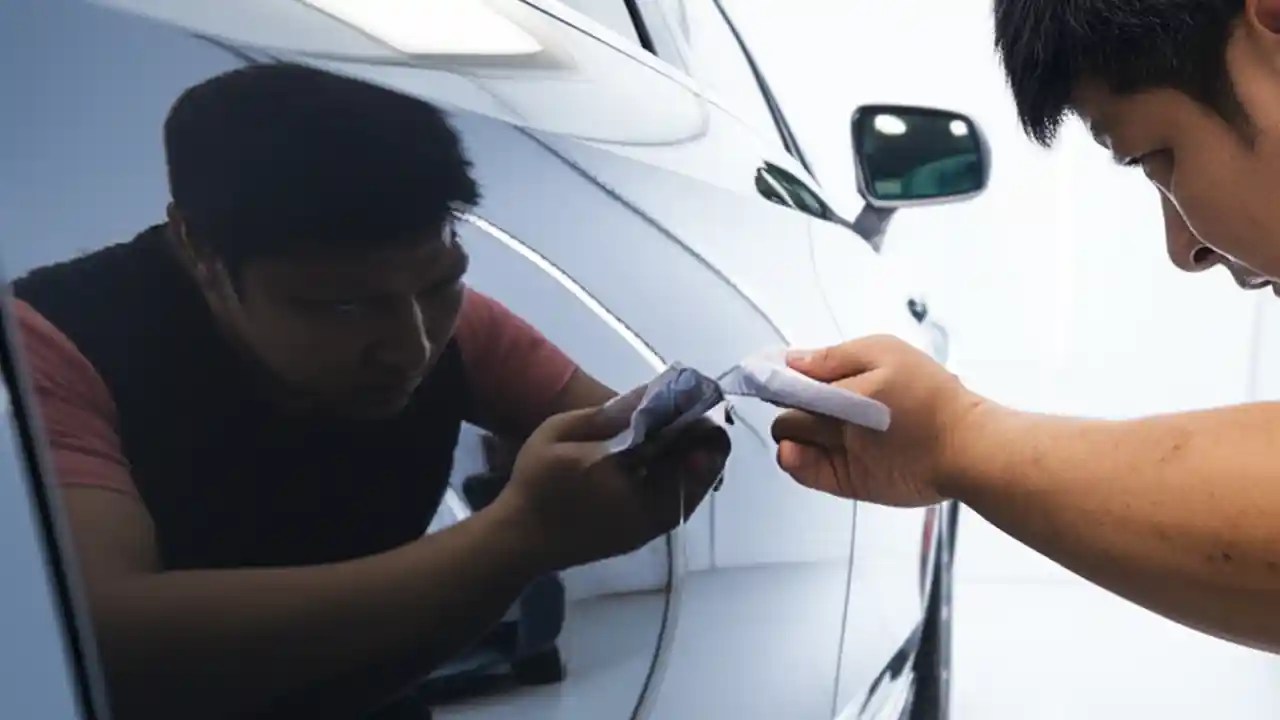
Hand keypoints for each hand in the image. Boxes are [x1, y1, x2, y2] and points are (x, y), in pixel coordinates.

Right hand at [495, 397, 729, 571]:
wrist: (521, 540)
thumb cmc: (535, 484)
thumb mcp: (558, 434)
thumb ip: (605, 416)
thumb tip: (645, 395)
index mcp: (631, 478)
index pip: (680, 443)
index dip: (694, 418)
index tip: (694, 396)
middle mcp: (651, 507)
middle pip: (700, 468)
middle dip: (700, 439)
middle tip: (690, 413)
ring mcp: (650, 526)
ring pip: (693, 486)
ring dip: (692, 458)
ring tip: (679, 432)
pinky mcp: (644, 535)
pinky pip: (678, 501)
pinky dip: (679, 477)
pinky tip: (663, 459)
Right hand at [771, 335, 986, 505]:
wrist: (963, 449)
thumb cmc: (927, 399)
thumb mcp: (879, 357)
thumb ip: (830, 362)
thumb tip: (792, 360)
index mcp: (849, 376)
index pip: (799, 374)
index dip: (779, 377)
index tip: (762, 379)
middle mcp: (843, 410)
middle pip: (792, 407)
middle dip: (790, 407)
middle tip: (807, 409)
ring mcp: (844, 444)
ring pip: (794, 439)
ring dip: (790, 436)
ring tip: (801, 438)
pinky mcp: (847, 476)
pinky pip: (808, 471)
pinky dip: (796, 463)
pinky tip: (795, 454)